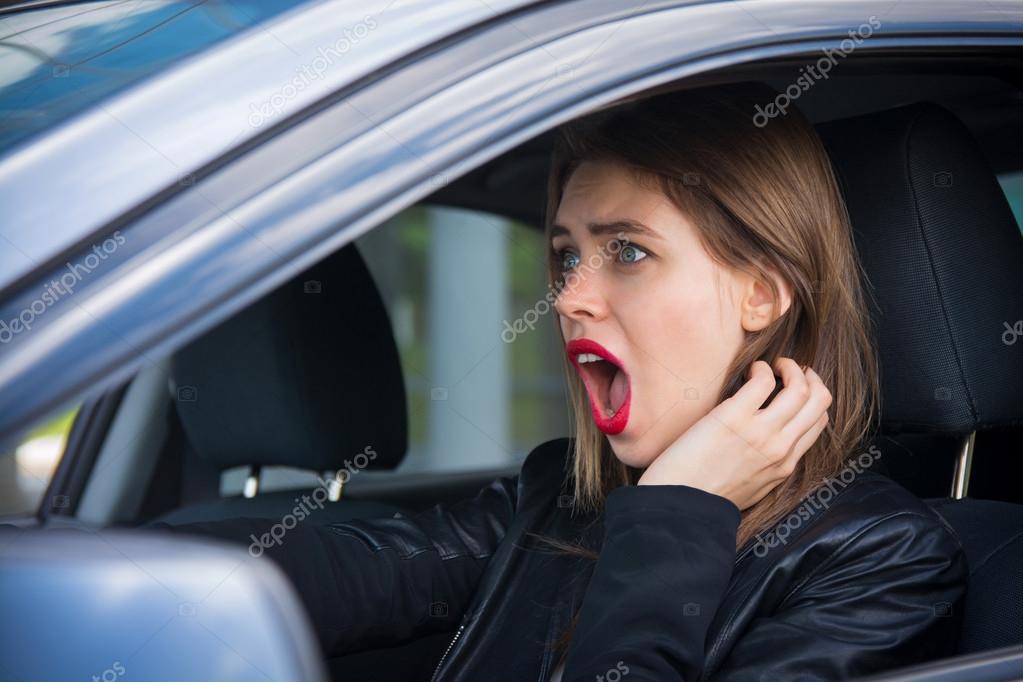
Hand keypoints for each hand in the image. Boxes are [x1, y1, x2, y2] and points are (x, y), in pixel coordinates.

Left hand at [637, 358, 831, 510]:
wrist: (679, 507)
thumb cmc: (703, 496)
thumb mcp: (750, 487)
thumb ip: (766, 465)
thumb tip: (765, 442)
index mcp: (785, 466)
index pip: (818, 422)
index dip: (812, 398)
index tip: (795, 387)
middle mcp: (780, 448)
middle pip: (819, 401)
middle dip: (809, 377)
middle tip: (791, 369)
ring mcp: (760, 433)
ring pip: (801, 389)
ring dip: (790, 368)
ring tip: (773, 366)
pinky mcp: (734, 417)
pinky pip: (763, 381)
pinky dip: (761, 368)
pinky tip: (749, 371)